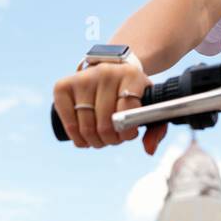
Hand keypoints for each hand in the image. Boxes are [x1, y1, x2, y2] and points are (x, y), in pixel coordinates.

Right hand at [52, 62, 166, 153]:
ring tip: (100, 138)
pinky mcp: (63, 86)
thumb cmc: (131, 93)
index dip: (127, 131)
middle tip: (113, 138)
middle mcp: (106, 73)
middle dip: (110, 139)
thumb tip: (149, 150)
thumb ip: (156, 128)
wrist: (110, 70)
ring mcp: (83, 78)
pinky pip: (67, 121)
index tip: (129, 135)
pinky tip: (83, 138)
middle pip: (104, 122)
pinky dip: (76, 136)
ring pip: (86, 126)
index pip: (127, 111)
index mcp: (131, 75)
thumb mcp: (149, 105)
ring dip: (94, 141)